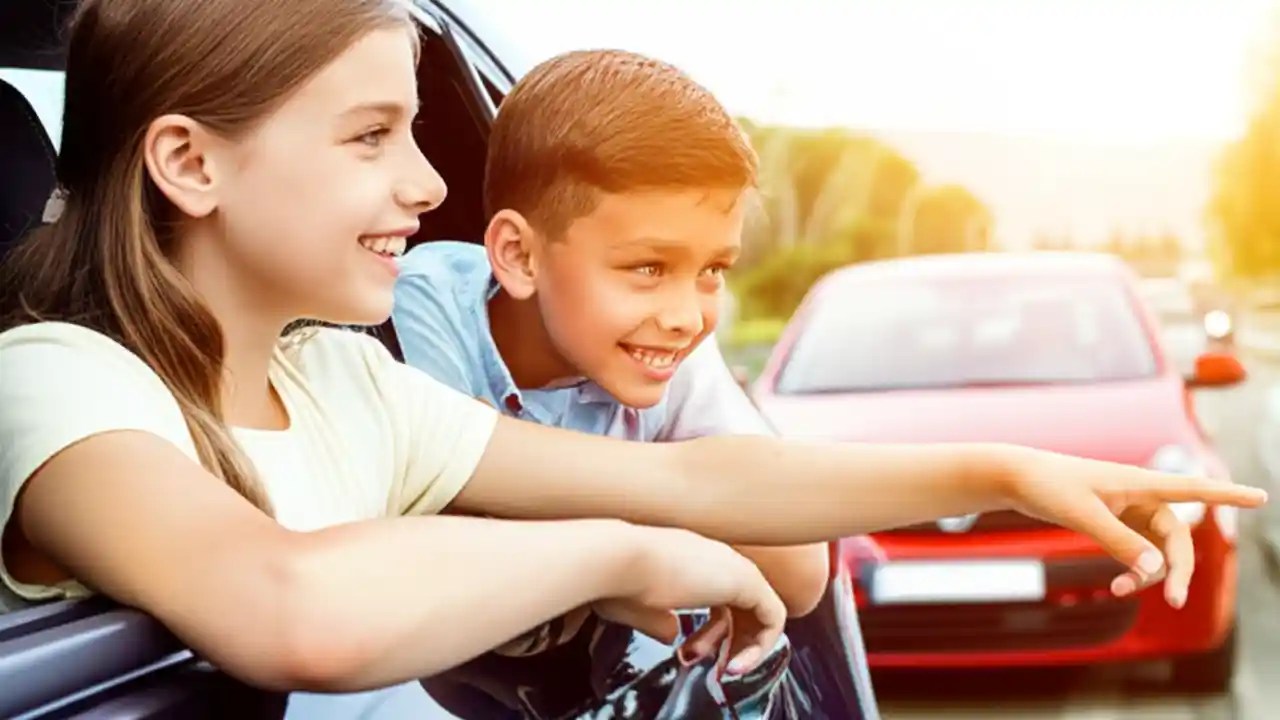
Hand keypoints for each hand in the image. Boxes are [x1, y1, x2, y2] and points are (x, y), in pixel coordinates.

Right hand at [592, 525, 785, 675]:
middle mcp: (714, 557)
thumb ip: (658, 621)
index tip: (686, 653)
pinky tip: (734, 664)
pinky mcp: (746, 579)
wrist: (619, 558)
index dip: (709, 632)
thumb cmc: (615, 579)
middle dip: (728, 643)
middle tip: (712, 668)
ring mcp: (732, 565)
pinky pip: (774, 617)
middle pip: (741, 605)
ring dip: (744, 648)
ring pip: (760, 612)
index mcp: (690, 557)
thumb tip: (674, 636)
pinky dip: (761, 646)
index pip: (717, 595)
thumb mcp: (636, 607)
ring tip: (724, 671)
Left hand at [1003, 448, 1266, 607]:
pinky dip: (1133, 569)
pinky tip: (1118, 585)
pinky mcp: (1115, 522)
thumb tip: (1153, 569)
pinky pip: (1138, 550)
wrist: (1017, 478)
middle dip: (1178, 568)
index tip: (1262, 497)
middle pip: (1177, 536)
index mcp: (1140, 482)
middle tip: (1174, 600)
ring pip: (1158, 549)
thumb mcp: (1082, 514)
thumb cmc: (1049, 487)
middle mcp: (1141, 495)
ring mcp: (1129, 510)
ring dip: (1149, 573)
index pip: (1195, 488)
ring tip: (1119, 590)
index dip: (1229, 494)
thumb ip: (1118, 541)